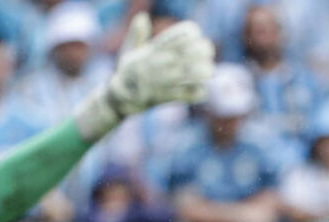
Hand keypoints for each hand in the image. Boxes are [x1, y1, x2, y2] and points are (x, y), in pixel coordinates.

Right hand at [74, 13, 213, 139]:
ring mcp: (157, 82)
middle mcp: (153, 65)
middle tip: (210, 51)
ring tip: (210, 70)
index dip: (187, 34)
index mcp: (148, 52)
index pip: (170, 38)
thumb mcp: (129, 51)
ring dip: (199, 72)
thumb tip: (142, 16)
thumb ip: (137, 34)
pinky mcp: (161, 98)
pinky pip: (181, 96)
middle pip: (181, 54)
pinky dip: (193, 94)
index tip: (197, 33)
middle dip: (198, 51)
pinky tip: (202, 91)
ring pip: (183, 75)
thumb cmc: (126, 73)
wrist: (117, 99)